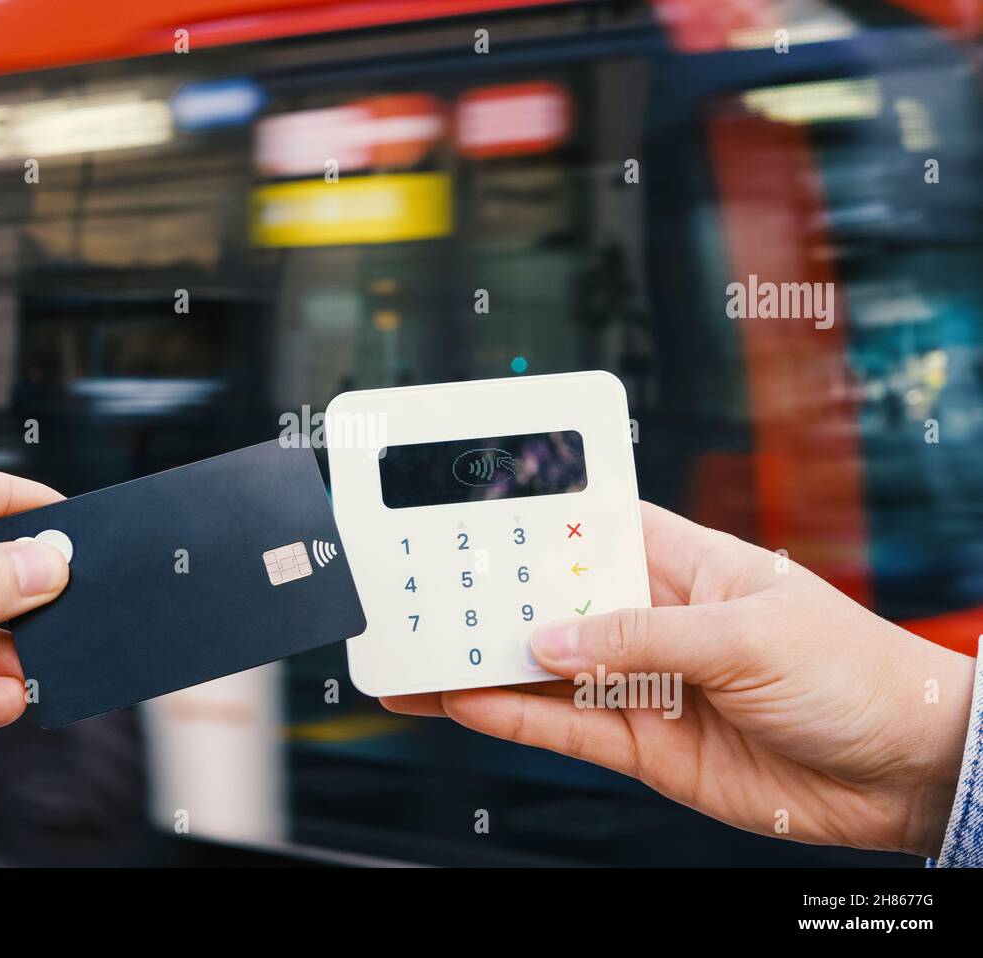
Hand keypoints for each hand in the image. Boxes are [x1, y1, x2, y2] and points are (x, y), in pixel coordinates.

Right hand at [382, 502, 976, 857]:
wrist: (905, 773)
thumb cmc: (858, 674)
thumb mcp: (749, 635)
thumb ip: (641, 637)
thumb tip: (552, 639)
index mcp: (688, 565)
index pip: (596, 527)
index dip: (537, 516)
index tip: (472, 506)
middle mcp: (656, 621)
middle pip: (554, 602)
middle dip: (492, 597)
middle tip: (422, 590)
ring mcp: (646, 683)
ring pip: (546, 669)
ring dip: (482, 663)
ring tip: (418, 655)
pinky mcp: (643, 744)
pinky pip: (565, 727)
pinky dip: (513, 718)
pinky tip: (463, 702)